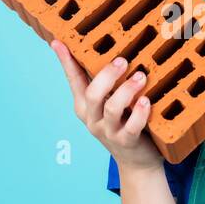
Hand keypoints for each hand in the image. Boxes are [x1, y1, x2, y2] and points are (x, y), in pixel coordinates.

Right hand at [49, 39, 164, 172]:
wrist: (137, 162)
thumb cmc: (125, 123)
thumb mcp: (111, 102)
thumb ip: (109, 83)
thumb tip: (117, 50)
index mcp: (85, 105)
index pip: (73, 80)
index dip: (66, 61)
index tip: (58, 42)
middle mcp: (93, 118)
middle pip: (92, 94)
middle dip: (107, 75)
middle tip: (122, 61)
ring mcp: (108, 132)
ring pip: (112, 109)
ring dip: (126, 90)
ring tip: (141, 77)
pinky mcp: (126, 142)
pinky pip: (131, 127)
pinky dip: (139, 113)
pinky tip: (146, 101)